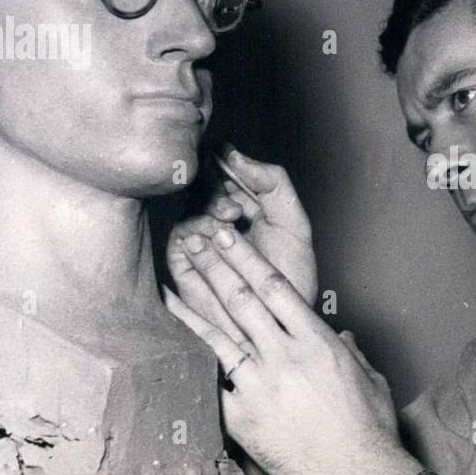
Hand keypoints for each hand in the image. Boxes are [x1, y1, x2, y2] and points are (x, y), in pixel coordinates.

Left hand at [163, 225, 418, 474]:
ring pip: (218, 334)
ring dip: (191, 302)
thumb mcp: (369, 377)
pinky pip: (211, 383)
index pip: (274, 286)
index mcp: (317, 340)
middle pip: (240, 300)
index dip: (244, 257)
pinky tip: (170, 342)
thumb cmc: (372, 427)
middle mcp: (285, 356)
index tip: (224, 235)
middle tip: (189, 239)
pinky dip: (190, 359)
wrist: (360, 473)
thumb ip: (351, 352)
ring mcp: (261, 386)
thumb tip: (344, 338)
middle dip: (213, 265)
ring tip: (170, 277)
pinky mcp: (244, 418)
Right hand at [168, 150, 318, 331]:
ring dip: (209, 206)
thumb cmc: (291, 277)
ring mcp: (202, 236)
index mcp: (248, 202)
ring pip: (191, 205)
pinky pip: (181, 235)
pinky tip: (214, 235)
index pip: (226, 168)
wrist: (281, 322)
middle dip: (218, 185)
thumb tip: (234, 152)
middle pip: (204, 182)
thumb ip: (274, 182)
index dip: (226, 160)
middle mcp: (220, 216)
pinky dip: (196, 229)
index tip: (229, 159)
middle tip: (236, 201)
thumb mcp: (294, 223)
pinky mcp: (186, 258)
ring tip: (232, 218)